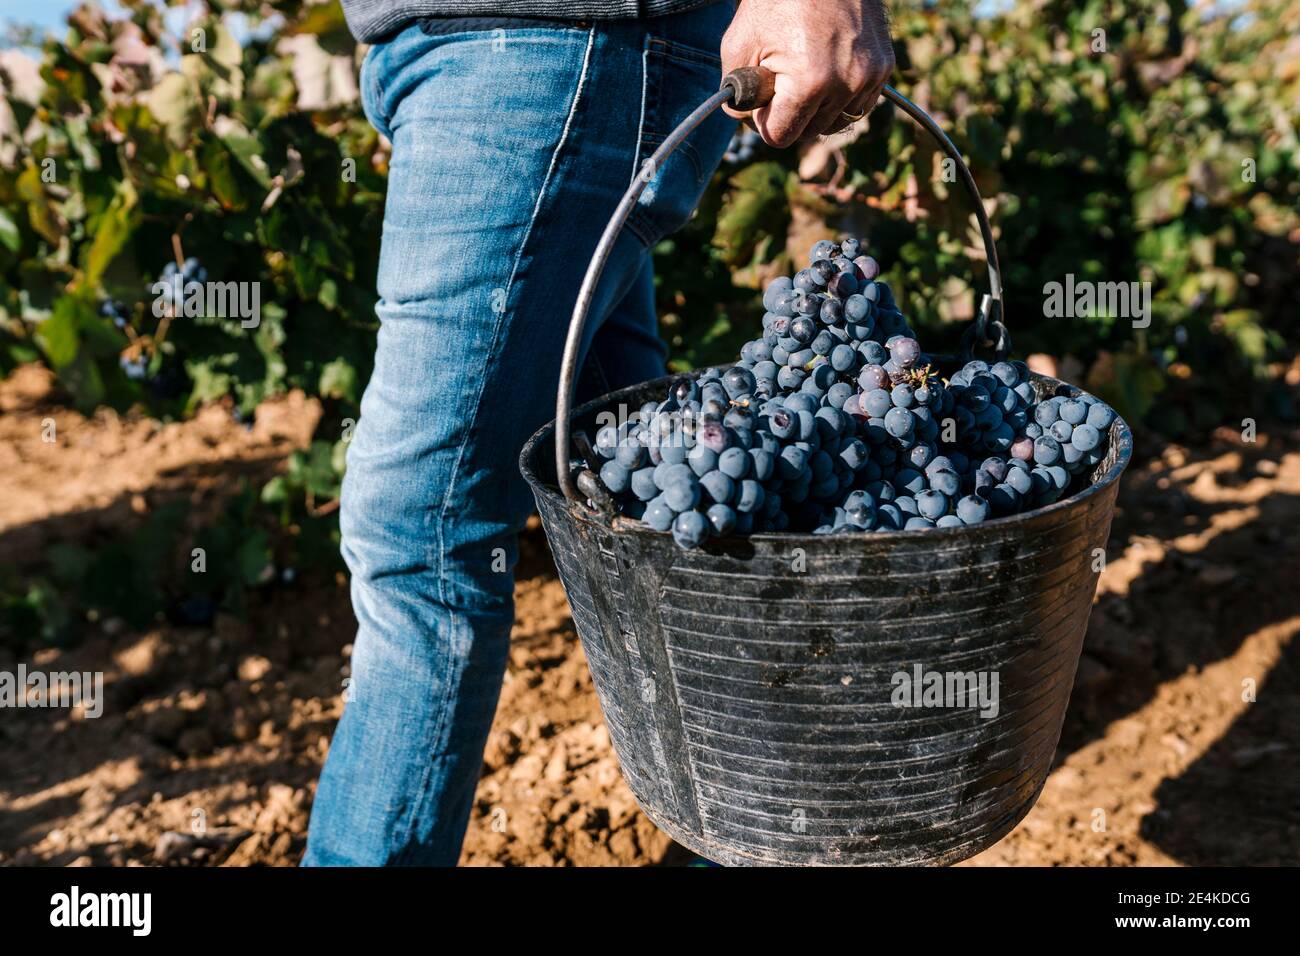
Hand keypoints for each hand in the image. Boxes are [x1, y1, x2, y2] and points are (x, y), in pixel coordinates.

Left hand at [721, 0, 894, 147]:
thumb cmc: (777, 0)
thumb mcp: (740, 44)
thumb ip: (735, 93)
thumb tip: (745, 120)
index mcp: (810, 83)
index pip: (781, 136)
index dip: (764, 121)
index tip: (762, 99)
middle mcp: (846, 84)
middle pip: (808, 133)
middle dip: (790, 114)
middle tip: (780, 80)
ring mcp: (869, 76)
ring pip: (834, 123)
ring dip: (816, 110)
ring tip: (803, 73)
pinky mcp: (883, 67)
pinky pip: (857, 105)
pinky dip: (839, 98)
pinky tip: (825, 72)